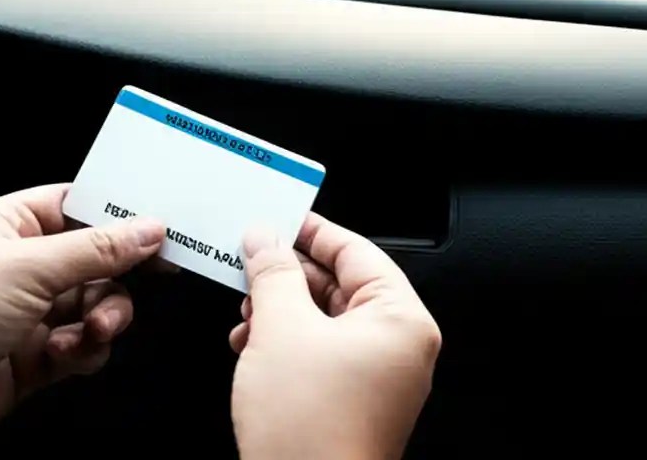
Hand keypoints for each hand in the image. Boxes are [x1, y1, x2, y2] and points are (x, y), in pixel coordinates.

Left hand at [0, 184, 164, 456]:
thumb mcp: (26, 267)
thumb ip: (96, 249)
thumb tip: (147, 228)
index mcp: (6, 227)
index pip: (77, 207)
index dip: (120, 216)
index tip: (161, 228)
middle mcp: (15, 269)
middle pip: (94, 262)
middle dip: (116, 278)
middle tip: (138, 284)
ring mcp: (22, 317)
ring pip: (93, 308)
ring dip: (103, 319)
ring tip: (93, 330)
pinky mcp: (28, 361)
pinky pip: (80, 349)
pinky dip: (83, 352)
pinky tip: (67, 354)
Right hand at [229, 214, 441, 459]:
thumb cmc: (310, 429)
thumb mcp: (281, 330)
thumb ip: (274, 274)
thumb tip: (266, 240)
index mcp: (400, 319)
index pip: (358, 251)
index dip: (312, 231)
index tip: (277, 218)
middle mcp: (399, 346)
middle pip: (342, 285)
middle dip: (289, 276)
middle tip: (249, 262)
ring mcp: (379, 378)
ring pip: (327, 321)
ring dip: (281, 311)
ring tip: (246, 311)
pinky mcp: (354, 403)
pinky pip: (322, 354)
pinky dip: (287, 344)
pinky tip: (251, 346)